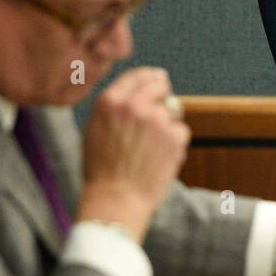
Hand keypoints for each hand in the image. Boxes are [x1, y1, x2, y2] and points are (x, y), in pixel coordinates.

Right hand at [77, 67, 188, 239]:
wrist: (116, 199)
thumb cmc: (101, 169)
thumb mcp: (95, 129)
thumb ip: (115, 105)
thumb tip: (138, 89)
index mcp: (110, 100)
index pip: (137, 75)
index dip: (149, 78)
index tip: (157, 82)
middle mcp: (134, 104)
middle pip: (160, 85)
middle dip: (162, 95)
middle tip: (158, 114)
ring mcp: (157, 119)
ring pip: (173, 110)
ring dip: (168, 123)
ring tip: (151, 147)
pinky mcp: (174, 136)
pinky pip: (181, 131)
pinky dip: (175, 144)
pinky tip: (159, 159)